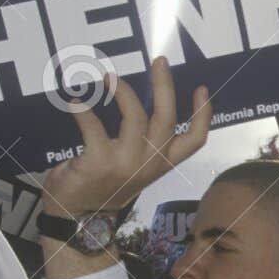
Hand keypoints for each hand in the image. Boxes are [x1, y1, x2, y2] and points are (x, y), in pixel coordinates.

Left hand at [42, 56, 211, 216]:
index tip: (202, 87)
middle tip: (159, 61)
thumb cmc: (105, 184)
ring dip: (123, 92)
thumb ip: (143, 142)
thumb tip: (143, 100)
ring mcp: (125, 164)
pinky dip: (82, 111)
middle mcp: (149, 163)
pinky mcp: (99, 162)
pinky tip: (75, 102)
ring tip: (108, 77)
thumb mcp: (134, 166)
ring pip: (135, 117)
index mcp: (162, 163)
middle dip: (164, 86)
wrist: (77, 217)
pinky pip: (93, 127)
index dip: (202, 114)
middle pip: (166, 119)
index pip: (194, 141)